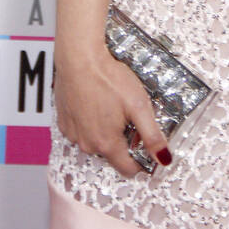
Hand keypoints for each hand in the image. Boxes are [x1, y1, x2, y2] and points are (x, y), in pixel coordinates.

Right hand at [52, 46, 171, 177]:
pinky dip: (91, 122)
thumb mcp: (139, 105)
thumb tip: (163, 158)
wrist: (79, 59)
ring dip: (106, 130)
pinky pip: (82, 130)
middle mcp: (87, 144)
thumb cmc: (107, 78)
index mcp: (106, 143)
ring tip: (112, 105)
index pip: (127, 169)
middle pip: (112, 153)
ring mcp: (73, 134)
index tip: (146, 146)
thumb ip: (152, 135)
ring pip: (96, 141)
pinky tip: (97, 103)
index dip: (141, 161)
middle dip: (124, 139)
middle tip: (129, 114)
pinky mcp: (64, 122)